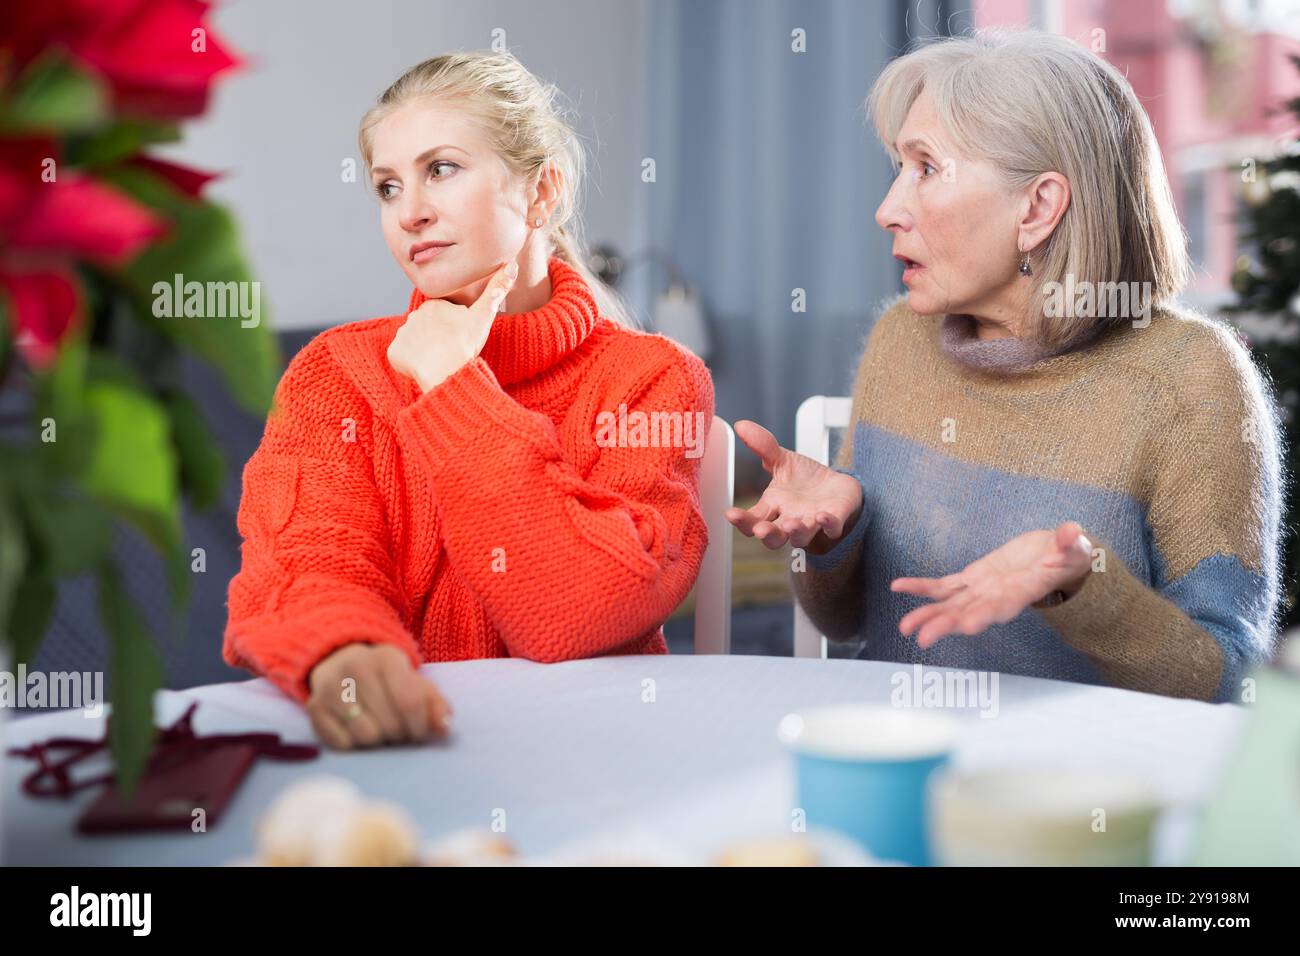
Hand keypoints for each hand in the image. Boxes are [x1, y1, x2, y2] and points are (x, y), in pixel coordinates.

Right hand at [306, 642, 452, 749]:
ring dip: (378, 741)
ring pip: (365, 736)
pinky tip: (357, 729)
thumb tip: (444, 729)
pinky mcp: (313, 706)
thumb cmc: (386, 679)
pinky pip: (342, 744)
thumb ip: (435, 704)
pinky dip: (354, 744)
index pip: (410, 702)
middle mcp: (355, 666)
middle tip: (399, 730)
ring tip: (379, 729)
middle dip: (400, 735)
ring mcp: (330, 686)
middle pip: (389, 724)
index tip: (420, 732)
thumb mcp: (414, 682)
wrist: (340, 661)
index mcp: (386, 657)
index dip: (420, 726)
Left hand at [387, 260, 518, 391]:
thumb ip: (497, 289)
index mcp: (433, 304)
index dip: (451, 328)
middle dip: (436, 338)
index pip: (440, 316)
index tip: (458, 338)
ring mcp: (402, 334)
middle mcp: (413, 315)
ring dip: (423, 350)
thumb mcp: (484, 315)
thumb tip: (512, 264)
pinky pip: (401, 357)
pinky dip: (410, 363)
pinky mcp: (394, 353)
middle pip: (426, 328)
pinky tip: (424, 367)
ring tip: (438, 360)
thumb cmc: (465, 344)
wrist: (445, 372)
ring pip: (414, 342)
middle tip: (450, 350)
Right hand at [725, 419, 862, 553]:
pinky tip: (824, 516)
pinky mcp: (834, 520)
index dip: (742, 520)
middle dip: (766, 534)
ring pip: (801, 536)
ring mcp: (812, 523)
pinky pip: (832, 527)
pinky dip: (828, 524)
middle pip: (773, 536)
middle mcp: (789, 520)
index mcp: (773, 507)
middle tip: (760, 529)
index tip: (730, 514)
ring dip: (795, 532)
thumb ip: (763, 446)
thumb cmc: (805, 479)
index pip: (753, 518)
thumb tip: (741, 425)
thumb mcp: (783, 460)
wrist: (837, 485)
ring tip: (790, 524)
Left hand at [891, 521, 1093, 648]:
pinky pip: (942, 585)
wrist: (1054, 557)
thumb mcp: (1075, 548)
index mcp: (1021, 592)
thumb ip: (1071, 543)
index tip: (968, 625)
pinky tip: (898, 587)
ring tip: (904, 627)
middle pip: (968, 614)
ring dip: (927, 615)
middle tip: (922, 638)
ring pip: (950, 605)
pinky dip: (921, 587)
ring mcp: (981, 590)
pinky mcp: (971, 579)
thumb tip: (1073, 532)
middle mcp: (997, 598)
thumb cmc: (1068, 557)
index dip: (985, 615)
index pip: (1001, 607)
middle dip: (945, 625)